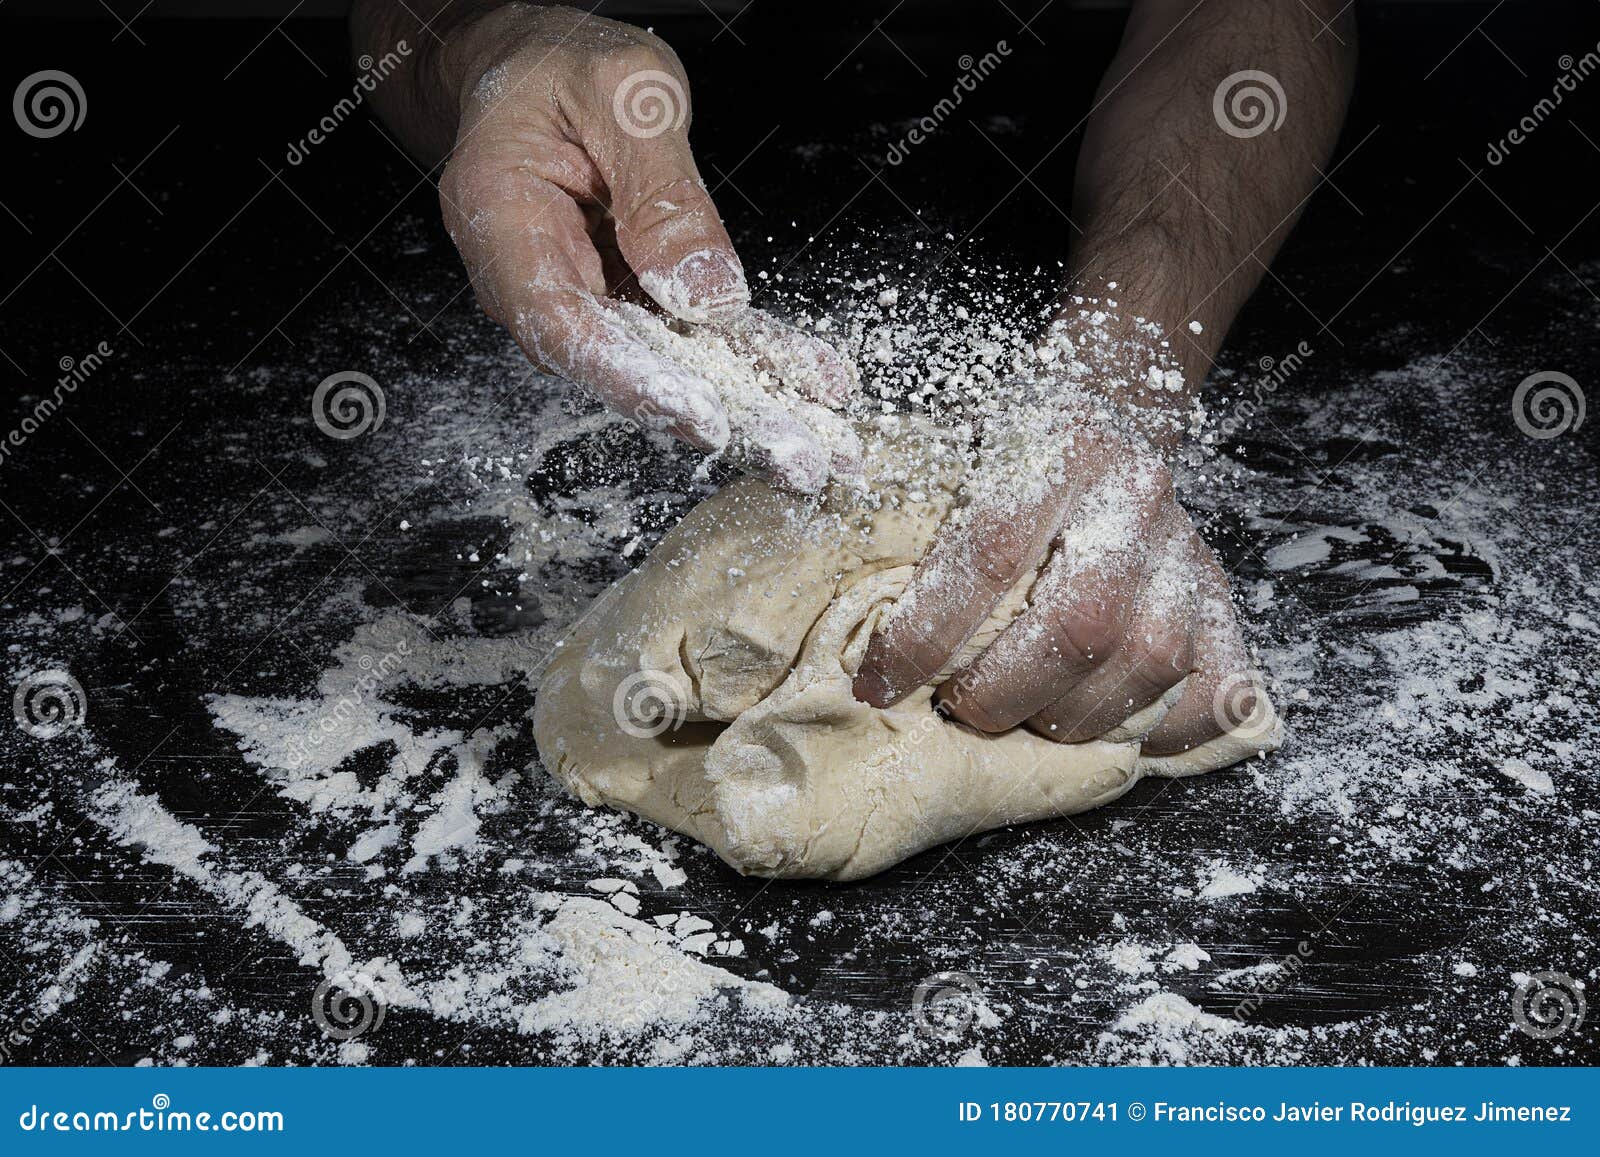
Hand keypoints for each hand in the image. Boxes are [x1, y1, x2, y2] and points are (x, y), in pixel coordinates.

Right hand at [427, 5, 855, 488]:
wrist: (532, 64)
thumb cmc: (559, 64)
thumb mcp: (621, 92)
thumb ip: (661, 193)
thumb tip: (704, 295)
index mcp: (504, 227)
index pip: (565, 329)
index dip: (635, 383)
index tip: (705, 419)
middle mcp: (543, 281)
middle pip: (629, 370)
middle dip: (723, 420)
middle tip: (800, 463)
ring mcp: (592, 295)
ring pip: (675, 364)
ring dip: (756, 408)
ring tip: (830, 451)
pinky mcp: (637, 293)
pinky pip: (703, 331)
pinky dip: (763, 355)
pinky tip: (818, 381)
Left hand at [852, 417, 1256, 757]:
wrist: (1111, 400)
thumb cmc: (1009, 443)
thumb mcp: (949, 440)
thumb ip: (895, 499)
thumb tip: (817, 576)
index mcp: (1057, 446)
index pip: (988, 553)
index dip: (927, 633)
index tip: (879, 681)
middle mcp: (1134, 496)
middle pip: (1079, 624)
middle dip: (1002, 692)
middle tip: (958, 708)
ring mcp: (1186, 550)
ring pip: (1147, 664)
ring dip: (1070, 719)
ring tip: (1020, 721)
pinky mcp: (1221, 595)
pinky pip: (1216, 686)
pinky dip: (1162, 732)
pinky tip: (1104, 736)